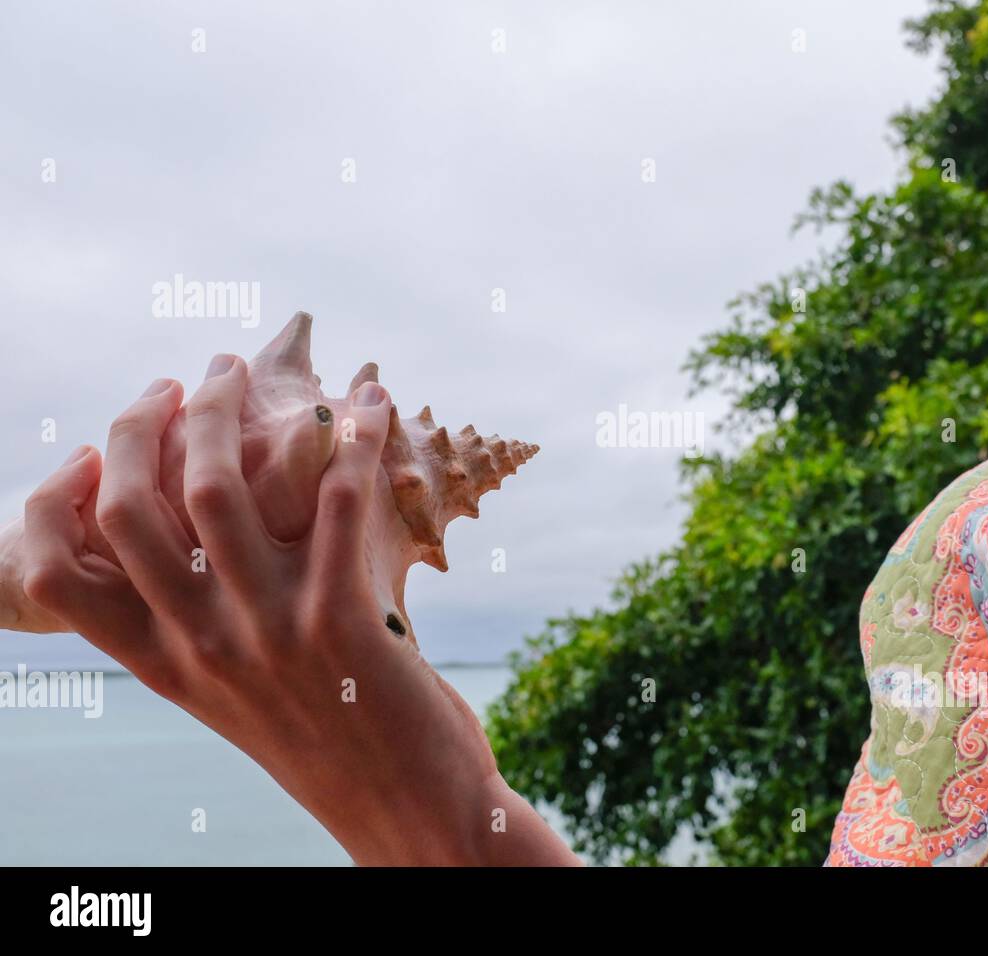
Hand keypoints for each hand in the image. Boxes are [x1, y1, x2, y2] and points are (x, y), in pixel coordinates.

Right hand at [21, 357, 579, 864]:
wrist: (408, 807)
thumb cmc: (329, 741)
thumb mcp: (238, 695)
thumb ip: (204, 626)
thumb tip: (196, 538)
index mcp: (165, 666)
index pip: (56, 574)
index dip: (54, 499)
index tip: (87, 452)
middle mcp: (202, 647)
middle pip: (129, 509)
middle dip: (139, 424)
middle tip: (177, 383)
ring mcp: (268, 632)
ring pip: (216, 488)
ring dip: (227, 409)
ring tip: (238, 371)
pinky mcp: (343, 618)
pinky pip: (339, 501)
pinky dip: (357, 438)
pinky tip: (371, 401)